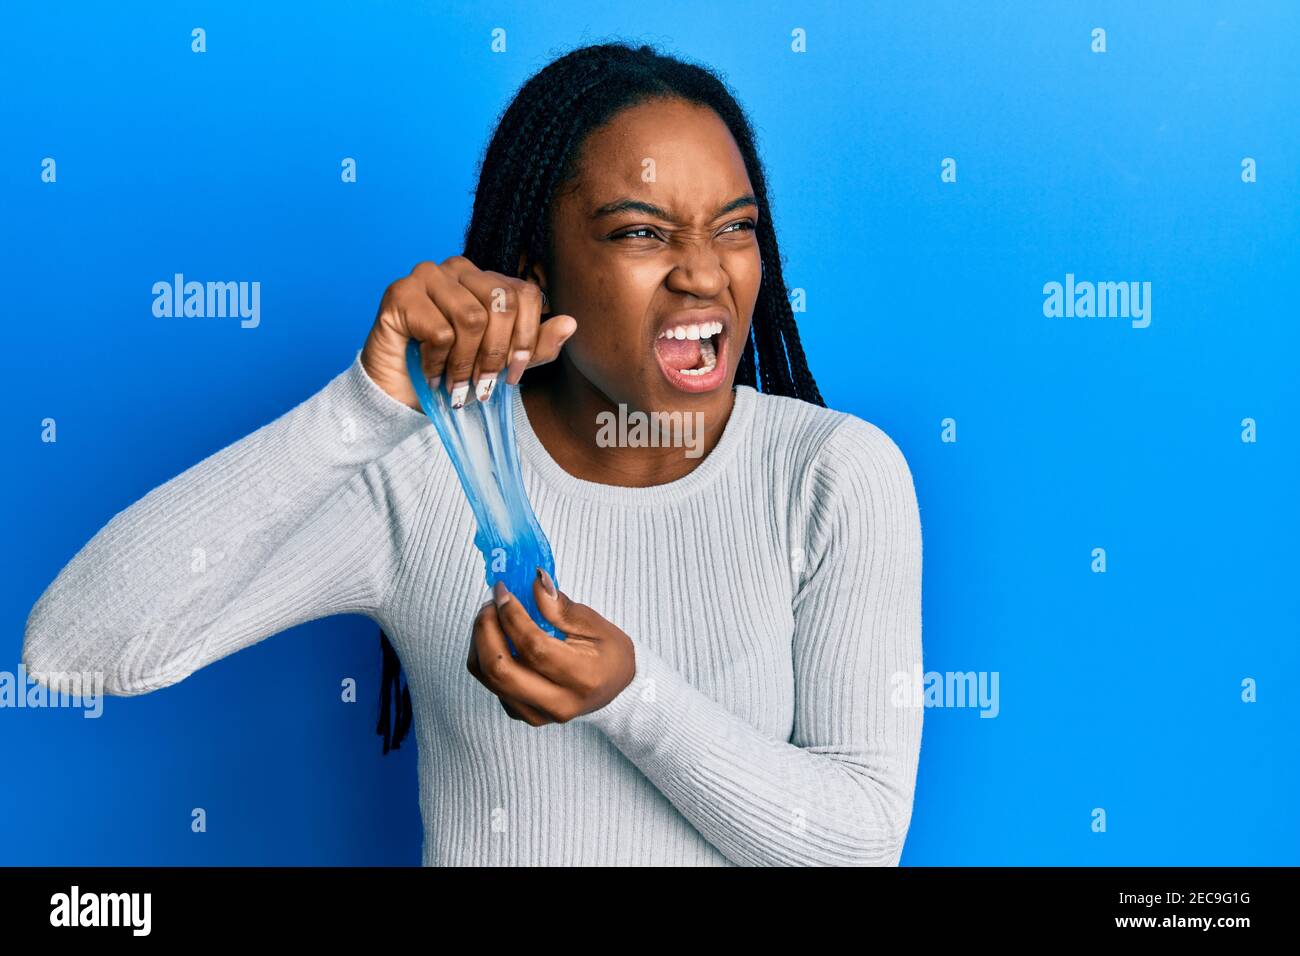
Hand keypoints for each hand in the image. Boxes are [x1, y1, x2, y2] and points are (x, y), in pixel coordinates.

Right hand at [361, 256, 576, 411]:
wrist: (398, 392)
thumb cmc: (451, 373)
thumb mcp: (503, 365)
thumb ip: (536, 346)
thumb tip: (571, 323)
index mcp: (486, 278)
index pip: (526, 293)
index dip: (526, 338)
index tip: (514, 375)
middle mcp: (458, 269)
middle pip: (500, 303)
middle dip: (496, 355)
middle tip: (484, 386)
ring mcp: (427, 275)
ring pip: (471, 318)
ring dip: (465, 363)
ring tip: (456, 384)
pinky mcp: (400, 293)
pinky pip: (439, 331)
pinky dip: (439, 363)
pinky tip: (431, 374)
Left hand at [467, 568, 634, 725]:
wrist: (616, 690)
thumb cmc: (608, 654)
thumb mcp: (593, 624)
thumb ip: (560, 606)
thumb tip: (535, 581)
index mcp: (582, 677)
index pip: (534, 647)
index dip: (511, 615)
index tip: (503, 590)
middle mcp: (558, 703)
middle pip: (500, 669)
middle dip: (485, 629)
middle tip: (491, 604)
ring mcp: (538, 714)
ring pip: (488, 678)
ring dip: (480, 642)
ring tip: (491, 617)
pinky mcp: (524, 715)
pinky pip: (492, 686)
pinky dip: (486, 657)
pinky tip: (500, 639)